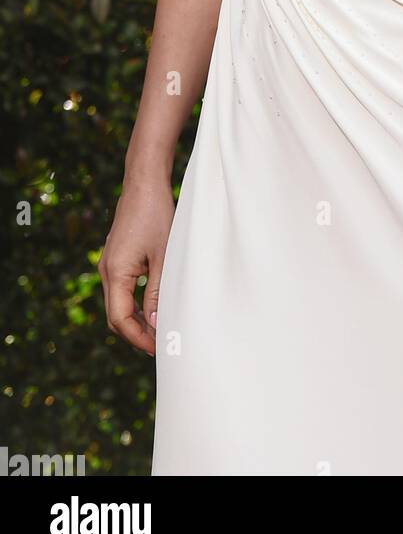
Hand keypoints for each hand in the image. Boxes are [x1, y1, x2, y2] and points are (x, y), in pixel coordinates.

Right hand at [98, 172, 174, 355]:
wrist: (144, 185)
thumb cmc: (156, 216)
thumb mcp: (163, 256)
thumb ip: (158, 291)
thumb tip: (156, 325)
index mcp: (116, 272)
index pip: (120, 319)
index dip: (138, 338)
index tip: (158, 349)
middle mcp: (107, 271)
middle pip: (116, 315)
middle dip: (136, 333)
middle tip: (161, 347)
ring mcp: (110, 264)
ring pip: (118, 303)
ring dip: (136, 319)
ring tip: (160, 332)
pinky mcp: (117, 258)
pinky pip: (121, 289)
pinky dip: (134, 303)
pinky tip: (153, 308)